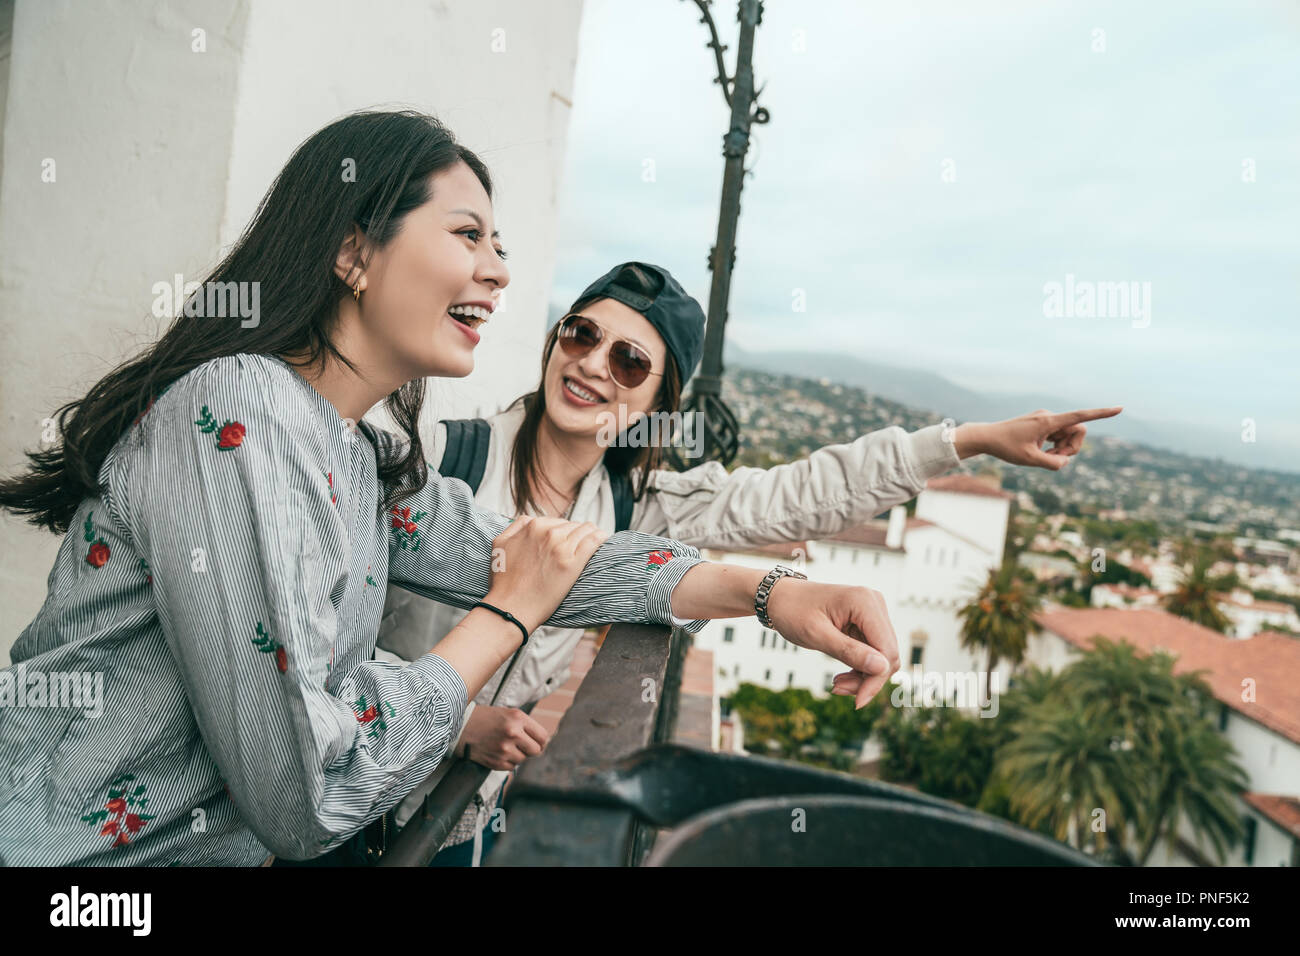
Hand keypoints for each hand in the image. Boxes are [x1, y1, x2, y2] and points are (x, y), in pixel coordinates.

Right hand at [459, 705, 549, 770]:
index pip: (543, 736)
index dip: (541, 741)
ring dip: (517, 755)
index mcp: (518, 718)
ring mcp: (504, 749)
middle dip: (531, 749)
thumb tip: (543, 741)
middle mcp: (513, 733)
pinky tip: (498, 752)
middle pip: (536, 750)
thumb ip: (525, 725)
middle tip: (522, 745)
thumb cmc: (485, 718)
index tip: (537, 742)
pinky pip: (511, 767)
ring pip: (523, 760)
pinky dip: (507, 762)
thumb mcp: (508, 713)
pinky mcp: (496, 762)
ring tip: (505, 746)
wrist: (460, 727)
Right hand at [485, 515, 607, 631]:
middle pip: (572, 525)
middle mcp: (548, 533)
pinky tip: (603, 540)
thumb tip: (531, 520)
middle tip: (578, 546)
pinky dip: (600, 538)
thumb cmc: (504, 580)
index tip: (568, 541)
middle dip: (576, 534)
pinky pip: (594, 540)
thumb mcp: (500, 544)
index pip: (558, 522)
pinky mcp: (572, 563)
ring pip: (586, 529)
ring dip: (591, 533)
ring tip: (596, 540)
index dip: (564, 532)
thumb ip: (516, 526)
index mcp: (533, 526)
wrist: (511, 607)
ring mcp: (561, 547)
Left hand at [763, 578, 899, 709]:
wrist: (781, 598)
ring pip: (882, 657)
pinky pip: (872, 653)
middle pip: (887, 655)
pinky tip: (841, 677)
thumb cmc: (792, 610)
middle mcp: (874, 604)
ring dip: (863, 676)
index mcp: (864, 602)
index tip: (858, 702)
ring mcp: (872, 613)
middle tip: (838, 689)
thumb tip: (881, 668)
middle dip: (867, 679)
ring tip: (837, 684)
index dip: (876, 679)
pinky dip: (859, 668)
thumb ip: (848, 651)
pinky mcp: (867, 623)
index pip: (886, 650)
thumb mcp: (816, 635)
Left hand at [954, 406, 1121, 469]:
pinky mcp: (1042, 424)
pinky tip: (1041, 452)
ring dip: (1062, 449)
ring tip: (1044, 457)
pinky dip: (1055, 447)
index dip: (1101, 413)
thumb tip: (1065, 463)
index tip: (1120, 408)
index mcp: (1048, 421)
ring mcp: (1046, 420)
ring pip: (1068, 435)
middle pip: (1078, 431)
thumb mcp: (1030, 460)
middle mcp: (1049, 416)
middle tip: (1054, 459)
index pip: (1080, 416)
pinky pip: (1059, 436)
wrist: (986, 437)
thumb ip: (1052, 464)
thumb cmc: (1005, 447)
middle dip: (1072, 447)